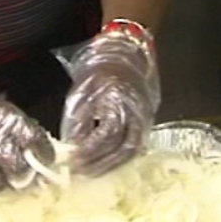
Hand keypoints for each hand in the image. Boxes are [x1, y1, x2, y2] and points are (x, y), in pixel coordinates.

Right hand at [0, 75, 53, 195]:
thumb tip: (35, 149)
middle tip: (33, 177)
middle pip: (20, 168)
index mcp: (7, 120)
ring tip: (11, 182)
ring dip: (8, 186)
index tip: (47, 159)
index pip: (35, 141)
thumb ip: (17, 128)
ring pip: (0, 185)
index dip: (44, 153)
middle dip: (28, 175)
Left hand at [58, 21, 159, 176]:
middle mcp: (137, 111)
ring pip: (132, 149)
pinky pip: (136, 142)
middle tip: (81, 174)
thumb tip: (73, 146)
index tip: (73, 162)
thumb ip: (78, 119)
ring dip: (112, 164)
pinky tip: (108, 162)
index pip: (106, 135)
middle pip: (123, 148)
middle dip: (101, 164)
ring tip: (93, 172)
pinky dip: (122, 156)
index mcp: (120, 100)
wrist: (128, 48)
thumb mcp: (83, 89)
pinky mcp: (147, 118)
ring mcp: (146, 115)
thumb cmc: (101, 65)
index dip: (89, 152)